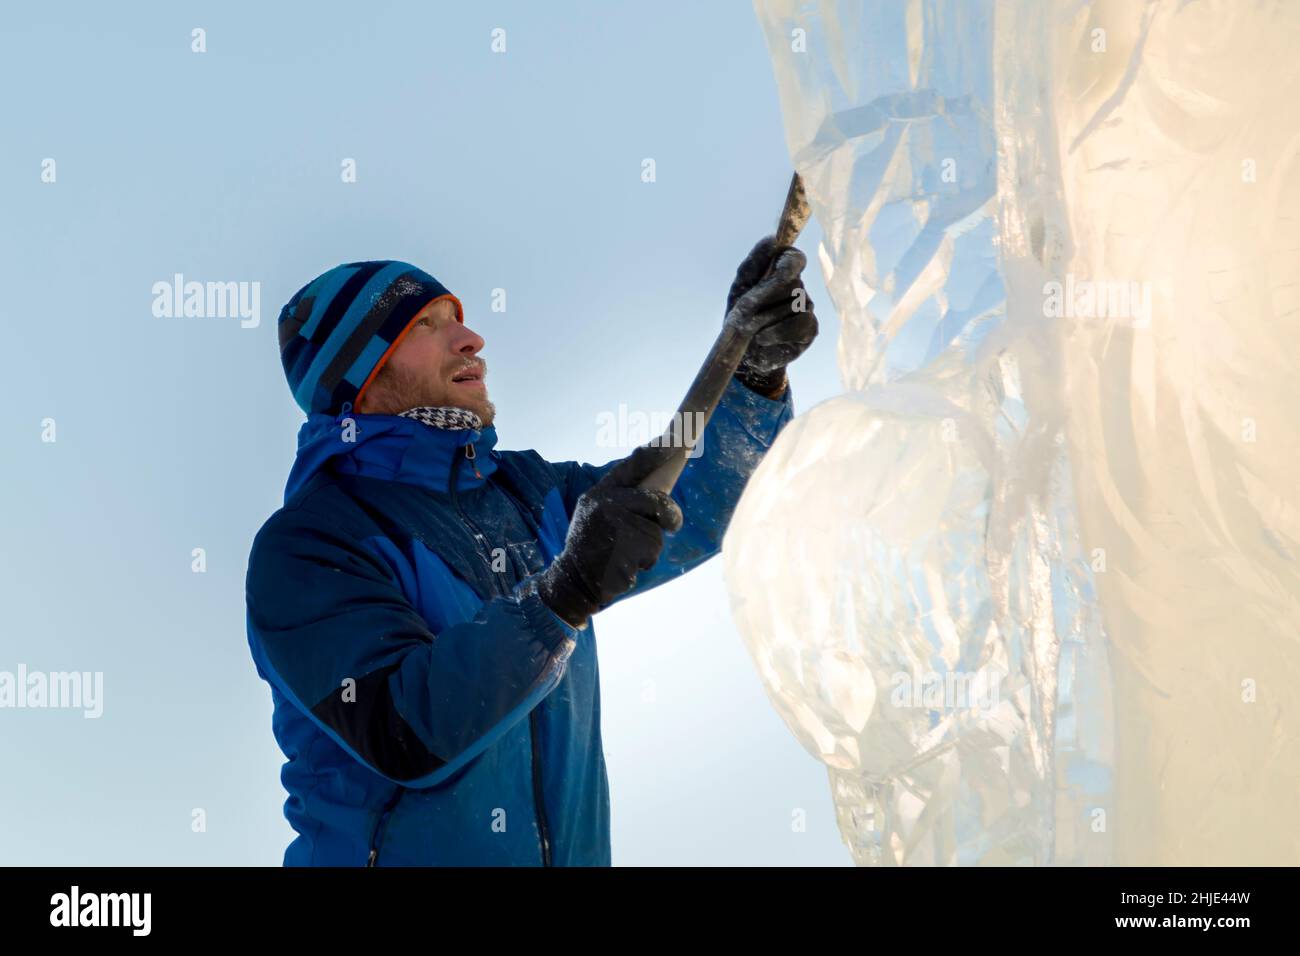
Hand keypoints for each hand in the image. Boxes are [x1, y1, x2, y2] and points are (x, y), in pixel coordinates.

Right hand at [536, 444, 683, 628]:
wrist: (572, 580)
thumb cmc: (591, 547)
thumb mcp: (596, 514)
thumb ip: (620, 499)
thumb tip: (658, 485)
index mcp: (600, 493)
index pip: (634, 466)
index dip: (657, 453)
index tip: (677, 443)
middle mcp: (606, 502)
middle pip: (657, 501)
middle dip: (671, 515)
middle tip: (673, 524)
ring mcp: (614, 523)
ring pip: (656, 531)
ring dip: (650, 546)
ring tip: (627, 553)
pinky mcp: (624, 545)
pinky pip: (651, 550)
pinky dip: (644, 561)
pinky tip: (624, 565)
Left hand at [726, 235, 818, 395]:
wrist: (744, 354)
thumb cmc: (741, 316)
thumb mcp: (741, 287)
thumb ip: (755, 262)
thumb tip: (772, 239)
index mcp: (781, 273)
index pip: (794, 257)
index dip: (786, 262)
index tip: (775, 271)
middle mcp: (798, 287)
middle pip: (790, 282)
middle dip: (765, 297)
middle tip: (746, 311)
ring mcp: (807, 307)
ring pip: (794, 302)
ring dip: (766, 317)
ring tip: (752, 329)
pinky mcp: (810, 329)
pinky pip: (798, 323)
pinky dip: (776, 332)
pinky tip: (763, 339)